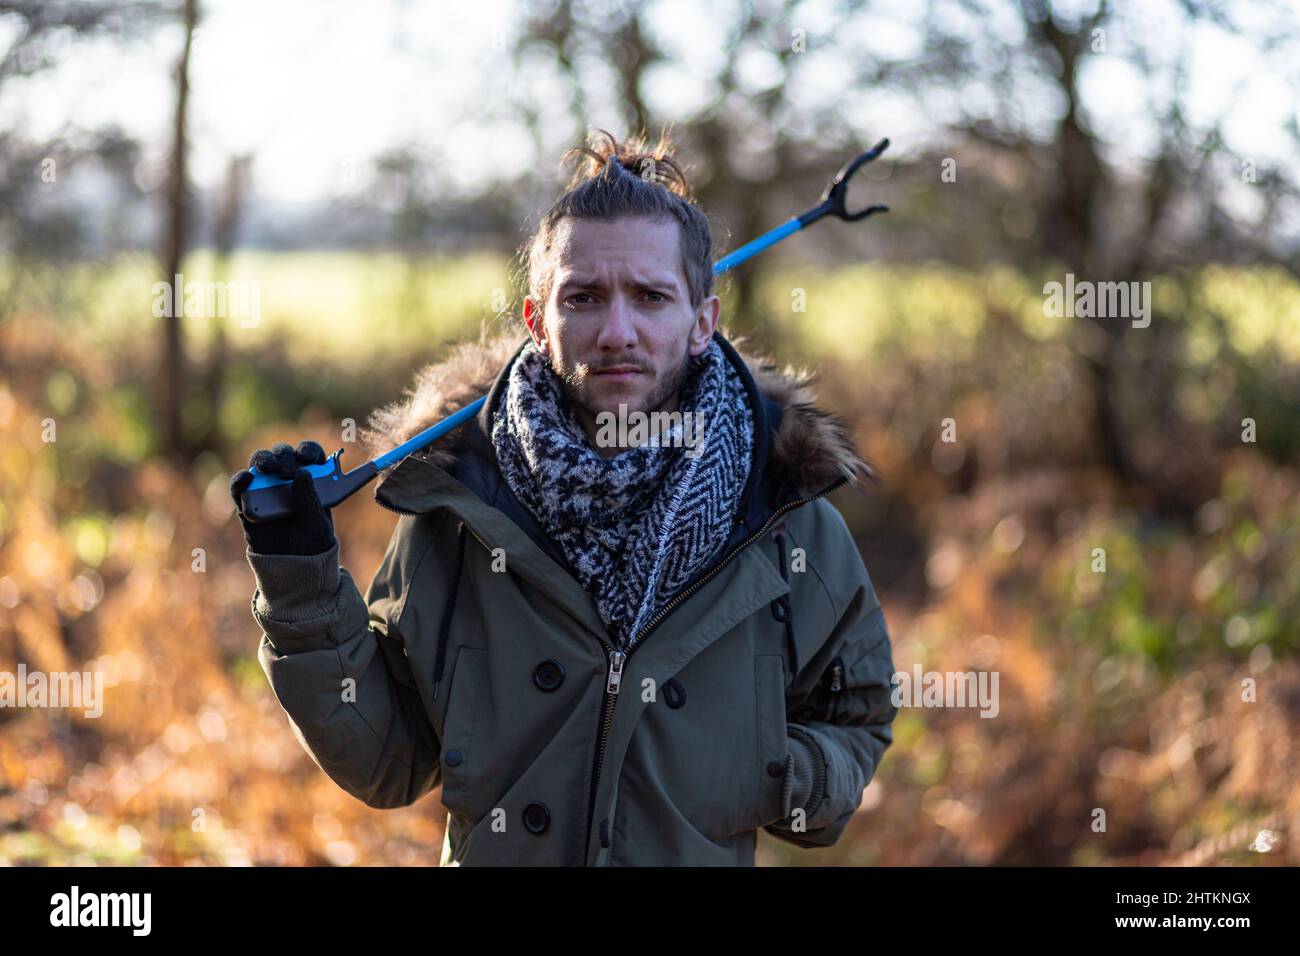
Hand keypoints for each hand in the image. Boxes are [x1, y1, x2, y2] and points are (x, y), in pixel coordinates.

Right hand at [229, 440, 336, 555]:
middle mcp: (287, 479)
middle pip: (282, 455)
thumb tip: (303, 473)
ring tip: (269, 468)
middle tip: (288, 472)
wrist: (294, 568)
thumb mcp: (317, 521)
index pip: (309, 454)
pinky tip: (246, 478)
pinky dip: (239, 480)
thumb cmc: (312, 541)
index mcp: (311, 479)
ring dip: (262, 460)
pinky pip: (239, 488)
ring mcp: (266, 489)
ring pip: (259, 465)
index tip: (307, 456)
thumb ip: (310, 499)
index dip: (307, 450)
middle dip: (284, 457)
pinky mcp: (247, 504)